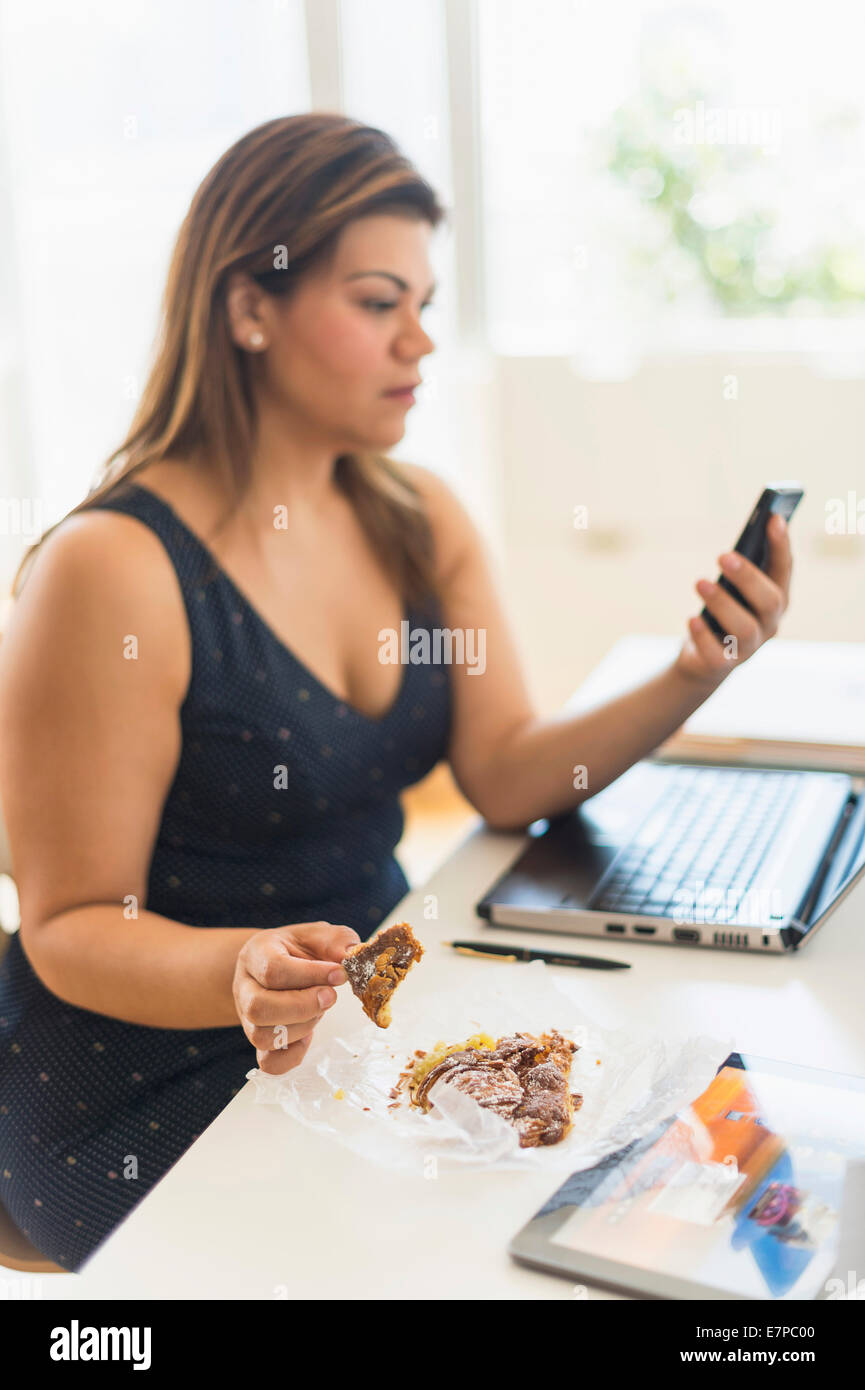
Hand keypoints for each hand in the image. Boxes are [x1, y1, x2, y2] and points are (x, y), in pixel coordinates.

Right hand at [233, 920, 360, 1074]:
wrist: (277, 965)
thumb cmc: (299, 950)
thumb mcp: (317, 935)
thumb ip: (337, 941)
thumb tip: (350, 955)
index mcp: (256, 954)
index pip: (273, 969)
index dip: (309, 975)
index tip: (339, 974)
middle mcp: (245, 987)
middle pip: (258, 1008)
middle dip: (303, 1006)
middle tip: (331, 996)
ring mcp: (247, 1018)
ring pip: (262, 1036)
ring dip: (301, 1027)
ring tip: (320, 1010)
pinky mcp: (259, 1041)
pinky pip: (268, 1063)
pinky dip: (293, 1056)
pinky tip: (309, 1036)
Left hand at [675, 513, 792, 686]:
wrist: (704, 662)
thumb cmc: (721, 615)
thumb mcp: (731, 591)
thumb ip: (737, 570)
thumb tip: (732, 546)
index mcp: (775, 599)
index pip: (784, 570)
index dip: (781, 545)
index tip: (774, 518)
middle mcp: (769, 624)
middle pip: (770, 600)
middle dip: (748, 576)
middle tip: (722, 555)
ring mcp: (749, 648)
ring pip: (744, 627)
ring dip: (722, 603)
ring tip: (700, 582)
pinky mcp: (724, 665)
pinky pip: (718, 653)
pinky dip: (703, 635)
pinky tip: (692, 619)